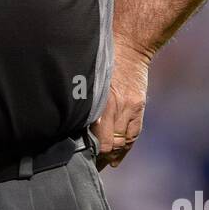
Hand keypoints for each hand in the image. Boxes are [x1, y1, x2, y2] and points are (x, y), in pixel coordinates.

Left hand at [90, 35, 151, 170]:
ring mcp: (129, 108)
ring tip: (102, 163)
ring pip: (122, 143)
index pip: (93, 137)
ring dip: (112, 155)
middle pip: (108, 143)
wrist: (129, 46)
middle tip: (88, 163)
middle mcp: (113, 107)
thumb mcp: (85, 79)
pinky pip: (134, 134)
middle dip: (99, 156)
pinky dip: (125, 148)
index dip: (87, 151)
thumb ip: (81, 102)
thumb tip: (69, 124)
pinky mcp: (139, 107)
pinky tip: (116, 159)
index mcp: (96, 101)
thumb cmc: (101, 61)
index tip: (77, 157)